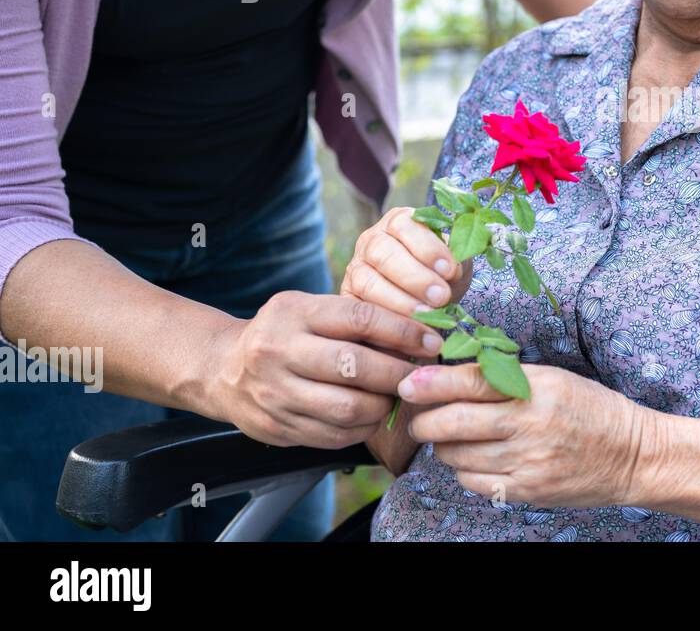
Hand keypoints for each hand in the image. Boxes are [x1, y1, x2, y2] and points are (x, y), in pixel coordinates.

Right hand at [207, 291, 443, 448]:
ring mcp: (275, 393)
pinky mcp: (277, 428)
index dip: (402, 331)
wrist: (222, 370)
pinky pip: (334, 436)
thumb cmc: (284, 332)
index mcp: (293, 313)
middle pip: (355, 367)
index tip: (431, 341)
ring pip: (347, 408)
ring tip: (395, 396)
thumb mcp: (309, 310)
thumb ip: (354, 318)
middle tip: (420, 375)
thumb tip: (418, 333)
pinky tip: (372, 415)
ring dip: (383, 405)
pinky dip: (362, 428)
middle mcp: (279, 351)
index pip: (359, 318)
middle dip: (397, 373)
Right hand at [342, 207, 473, 312]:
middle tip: (441, 297)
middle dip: (415, 276)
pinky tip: (409, 330)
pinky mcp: (348, 299)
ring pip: (367, 282)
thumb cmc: (442, 278)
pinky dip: (385, 320)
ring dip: (400, 301)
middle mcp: (371, 241)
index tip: (450, 270)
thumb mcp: (454, 264)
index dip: (427, 247)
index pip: (404, 225)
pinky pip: (359, 309)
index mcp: (397, 223)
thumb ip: (454, 260)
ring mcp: (356, 269)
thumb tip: (453, 267)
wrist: (427, 307)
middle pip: (382, 253)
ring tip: (428, 316)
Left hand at [398, 362, 655, 507]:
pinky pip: (475, 482)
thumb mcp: (553, 378)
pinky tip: (472, 460)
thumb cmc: (590, 409)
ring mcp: (528, 461)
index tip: (409, 383)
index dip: (432, 383)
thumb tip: (452, 374)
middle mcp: (530, 424)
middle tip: (418, 419)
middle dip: (425, 421)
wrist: (632, 454)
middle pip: (455, 423)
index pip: (472, 382)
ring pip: (458, 456)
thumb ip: (506, 377)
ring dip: (443, 447)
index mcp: (537, 387)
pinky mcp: (528, 490)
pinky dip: (463, 471)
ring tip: (448, 438)